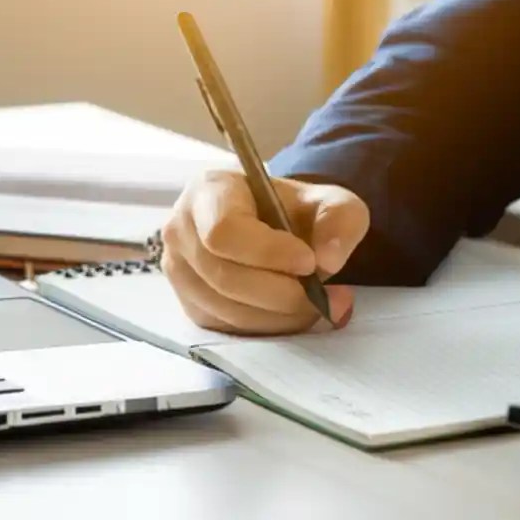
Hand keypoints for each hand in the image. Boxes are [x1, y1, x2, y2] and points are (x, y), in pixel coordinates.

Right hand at [160, 170, 369, 334]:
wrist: (278, 231)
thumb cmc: (295, 211)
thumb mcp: (330, 202)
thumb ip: (340, 220)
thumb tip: (328, 259)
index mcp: (208, 191)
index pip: (224, 230)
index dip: (267, 252)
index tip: (309, 262)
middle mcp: (181, 230)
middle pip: (225, 276)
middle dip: (282, 293)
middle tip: (327, 296)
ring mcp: (179, 272)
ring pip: (227, 309)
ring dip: (281, 315)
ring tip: (320, 304)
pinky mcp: (190, 305)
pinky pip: (227, 328)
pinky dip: (268, 327)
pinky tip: (294, 313)